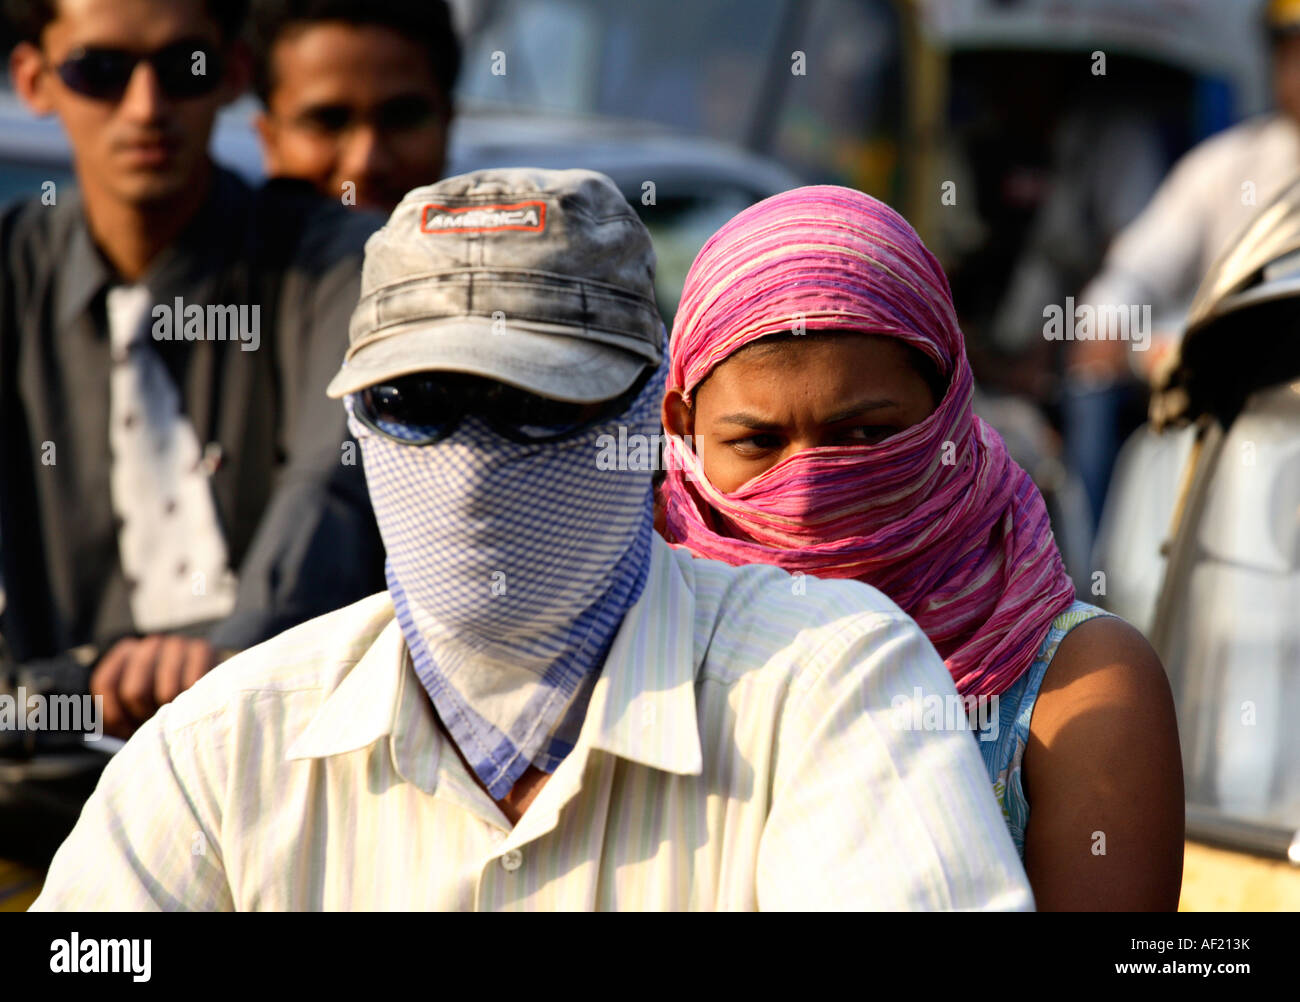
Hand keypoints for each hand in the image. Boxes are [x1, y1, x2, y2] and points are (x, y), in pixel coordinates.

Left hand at [90, 635, 216, 738]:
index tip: (126, 729)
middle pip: (134, 691)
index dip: (113, 713)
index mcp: (125, 655)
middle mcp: (148, 645)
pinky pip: (192, 685)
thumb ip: (121, 716)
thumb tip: (105, 734)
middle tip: (158, 724)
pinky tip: (197, 705)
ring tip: (179, 717)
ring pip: (166, 692)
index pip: (106, 683)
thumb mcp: (140, 706)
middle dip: (145, 715)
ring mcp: (176, 644)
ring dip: (173, 713)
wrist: (214, 684)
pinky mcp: (201, 648)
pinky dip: (194, 703)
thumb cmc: (168, 702)